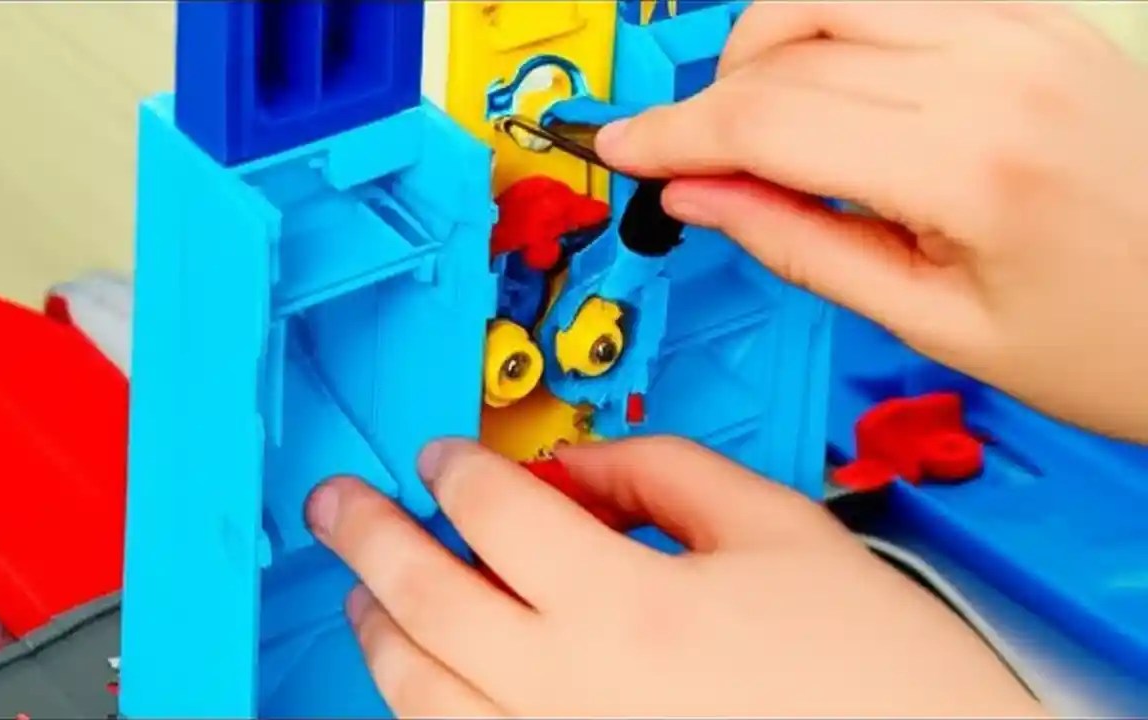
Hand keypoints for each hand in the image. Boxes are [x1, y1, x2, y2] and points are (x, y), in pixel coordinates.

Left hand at [305, 437, 1041, 716]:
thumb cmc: (871, 672)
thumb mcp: (777, 527)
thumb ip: (663, 471)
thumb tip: (576, 466)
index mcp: (628, 603)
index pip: (494, 509)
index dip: (456, 465)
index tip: (442, 453)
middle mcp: (574, 688)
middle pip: (425, 596)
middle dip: (367, 536)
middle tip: (337, 505)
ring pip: (421, 690)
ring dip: (378, 630)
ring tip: (365, 594)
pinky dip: (427, 706)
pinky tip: (427, 679)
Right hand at [596, 2, 1147, 442]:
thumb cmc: (1114, 340)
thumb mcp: (935, 324)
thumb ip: (800, 246)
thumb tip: (699, 199)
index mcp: (968, 164)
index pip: (768, 119)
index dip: (673, 134)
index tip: (621, 148)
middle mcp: (998, 70)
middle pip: (788, 47)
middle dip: (708, 101)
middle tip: (680, 157)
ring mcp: (1026, 30)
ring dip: (765, 46)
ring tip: (753, 120)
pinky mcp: (1040, 17)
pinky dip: (837, 23)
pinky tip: (828, 82)